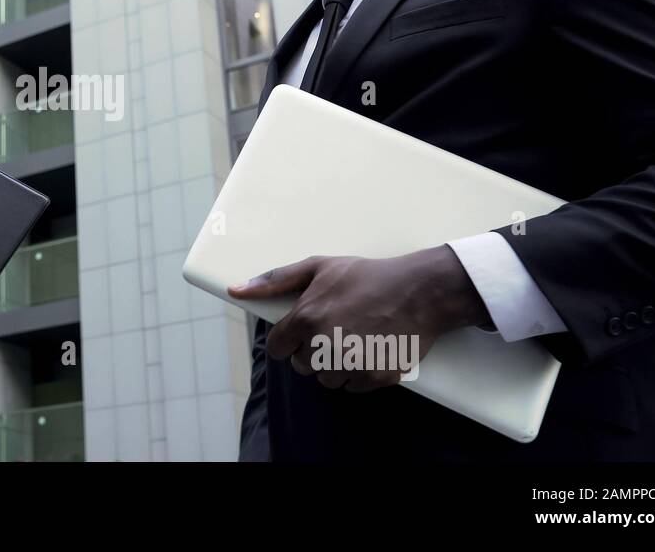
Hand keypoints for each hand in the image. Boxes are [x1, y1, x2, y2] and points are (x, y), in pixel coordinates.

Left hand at [228, 246, 489, 391]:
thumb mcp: (318, 267)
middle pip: (302, 366)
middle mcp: (326, 345)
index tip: (302, 331)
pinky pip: (352, 387)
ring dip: (335, 365)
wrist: (419, 290)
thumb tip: (235, 290)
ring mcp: (351, 364)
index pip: (278, 348)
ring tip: (353, 339)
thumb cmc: (366, 275)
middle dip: (313, 351)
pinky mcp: (375, 377)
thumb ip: (274, 280)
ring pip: (326, 380)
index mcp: (307, 318)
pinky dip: (358, 374)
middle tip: (335, 329)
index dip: (289, 340)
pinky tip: (369, 350)